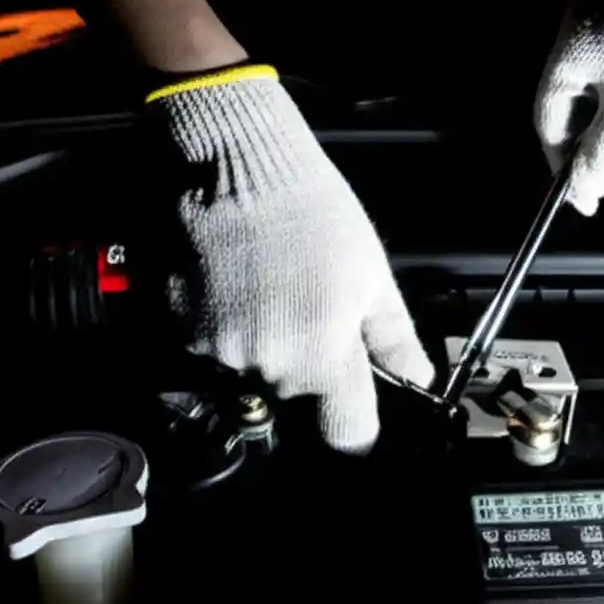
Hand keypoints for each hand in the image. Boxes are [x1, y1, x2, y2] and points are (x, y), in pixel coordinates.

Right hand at [149, 66, 434, 452]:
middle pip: (298, 396)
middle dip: (310, 364)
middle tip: (312, 307)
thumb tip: (417, 379)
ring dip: (267, 344)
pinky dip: (229, 326)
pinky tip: (239, 284)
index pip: (347, 435)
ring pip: (255, 371)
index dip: (356, 425)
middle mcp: (271, 368)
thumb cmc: (318, 216)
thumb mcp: (373, 275)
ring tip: (273, 287)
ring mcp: (222, 352)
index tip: (357, 407)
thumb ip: (394, 340)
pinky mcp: (185, 330)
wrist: (241, 168)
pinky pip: (215, 348)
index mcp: (324, 359)